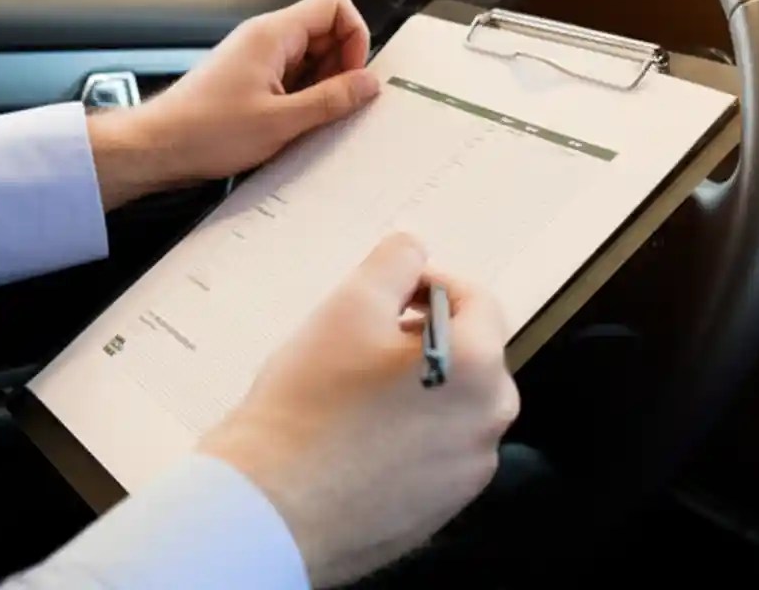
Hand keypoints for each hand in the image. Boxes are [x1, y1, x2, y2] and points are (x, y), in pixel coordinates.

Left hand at [88, 0, 380, 209]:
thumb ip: (331, 100)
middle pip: (327, 33)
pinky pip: (293, 79)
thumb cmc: (204, 131)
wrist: (157, 147)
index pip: (335, 6)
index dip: (355, 38)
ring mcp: (258, 58)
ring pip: (312, 59)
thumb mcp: (281, 122)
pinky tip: (292, 127)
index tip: (352, 78)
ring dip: (321, 89)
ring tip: (306, 122)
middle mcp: (266, 39)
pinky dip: (302, 100)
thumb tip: (369, 84)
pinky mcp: (251, 80)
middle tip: (331, 107)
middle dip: (341, 69)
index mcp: (274, 34)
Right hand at [198, 233, 519, 587]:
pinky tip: (361, 436)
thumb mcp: (347, 307)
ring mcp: (469, 470)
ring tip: (359, 391)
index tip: (397, 288)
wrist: (269, 508)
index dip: (433, 283)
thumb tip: (413, 250)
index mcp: (477, 366)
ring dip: (422, 386)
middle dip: (428, 337)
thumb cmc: (307, 406)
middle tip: (370, 339)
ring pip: (456, 405)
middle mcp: (488, 421)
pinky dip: (412, 435)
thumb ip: (393, 264)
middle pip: (473, 356)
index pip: (478, 301)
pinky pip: (438, 452)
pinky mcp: (444, 507)